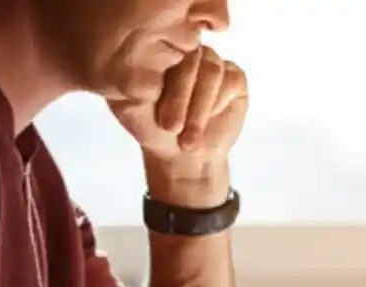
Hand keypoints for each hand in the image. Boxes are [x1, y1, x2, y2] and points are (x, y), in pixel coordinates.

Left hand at [109, 46, 248, 207]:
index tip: (162, 119)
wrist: (184, 157)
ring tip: (188, 138)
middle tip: (170, 128)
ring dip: (200, 109)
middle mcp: (187, 52)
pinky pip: (230, 82)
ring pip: (212, 71)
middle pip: (190, 59)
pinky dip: (217, 105)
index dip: (165, 85)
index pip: (163, 49)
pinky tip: (209, 120)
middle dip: (180, 99)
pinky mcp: (234, 77)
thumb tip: (147, 74)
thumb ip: (132, 84)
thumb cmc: (155, 131)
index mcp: (158, 53)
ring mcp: (212, 62)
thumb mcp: (130, 109)